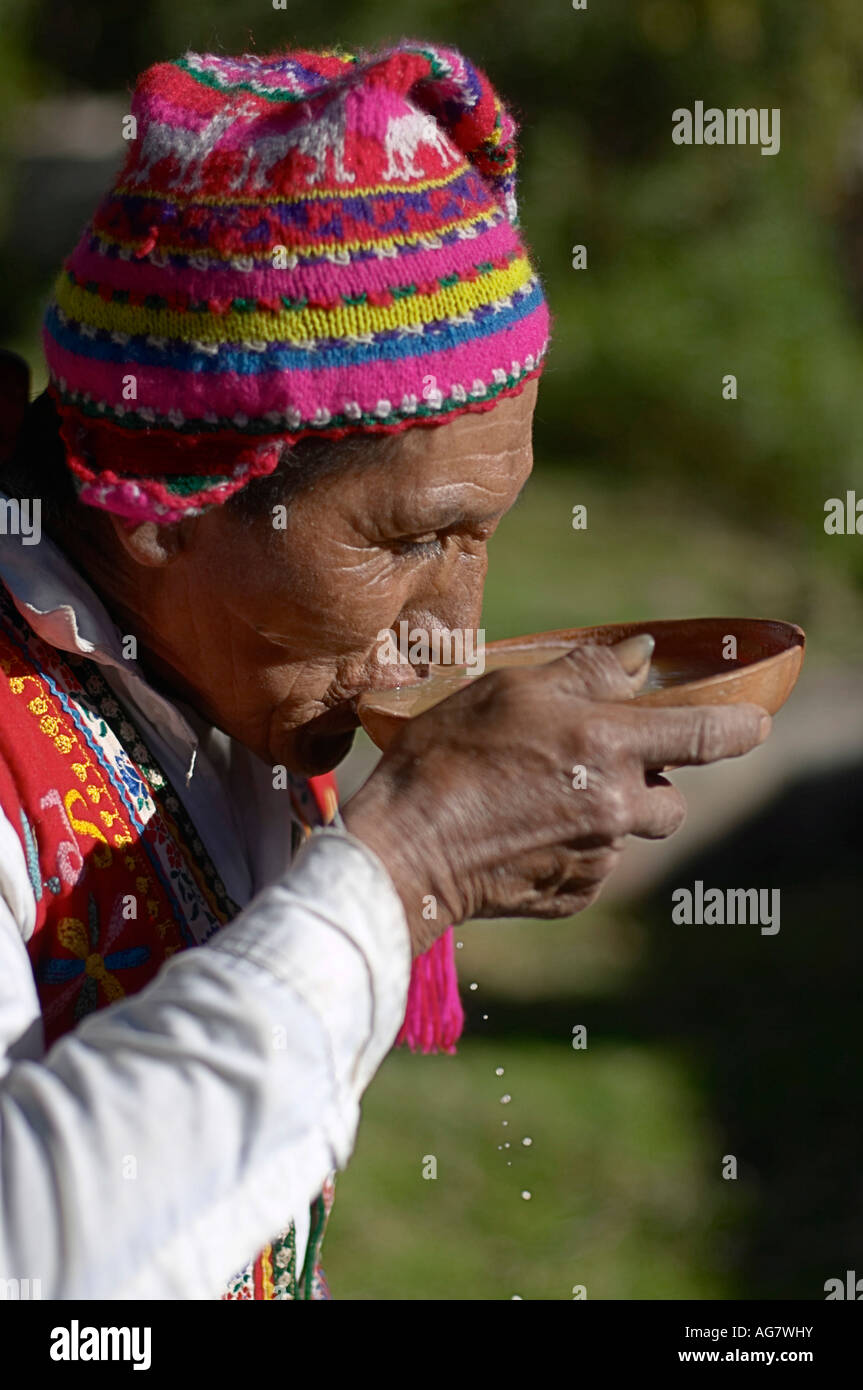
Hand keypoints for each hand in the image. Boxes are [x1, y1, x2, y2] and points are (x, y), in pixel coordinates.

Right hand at [342, 639, 770, 953]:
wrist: (408, 849)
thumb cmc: (450, 757)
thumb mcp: (512, 690)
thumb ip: (587, 673)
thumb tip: (642, 657)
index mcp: (609, 746)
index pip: (707, 735)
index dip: (739, 728)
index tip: (754, 725)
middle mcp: (617, 808)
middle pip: (671, 800)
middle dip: (646, 784)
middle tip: (589, 768)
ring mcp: (598, 858)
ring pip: (627, 834)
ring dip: (603, 816)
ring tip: (537, 801)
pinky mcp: (575, 896)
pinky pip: (594, 867)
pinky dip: (572, 851)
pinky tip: (521, 835)